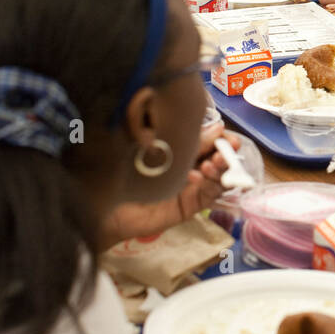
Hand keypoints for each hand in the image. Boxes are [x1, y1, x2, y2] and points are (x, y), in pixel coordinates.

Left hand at [100, 124, 234, 245]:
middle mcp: (191, 169)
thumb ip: (186, 140)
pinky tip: (199, 177)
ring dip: (221, 169)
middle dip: (227, 153)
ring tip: (213, 163)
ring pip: (218, 177)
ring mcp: (192, 189)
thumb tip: (217, 127)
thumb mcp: (158, 149)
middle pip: (219, 159)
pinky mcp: (189, 206)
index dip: (221, 138)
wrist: (107, 203)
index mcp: (183, 152)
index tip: (225, 133)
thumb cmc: (125, 171)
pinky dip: (211, 186)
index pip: (209, 143)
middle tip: (228, 148)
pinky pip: (208, 195)